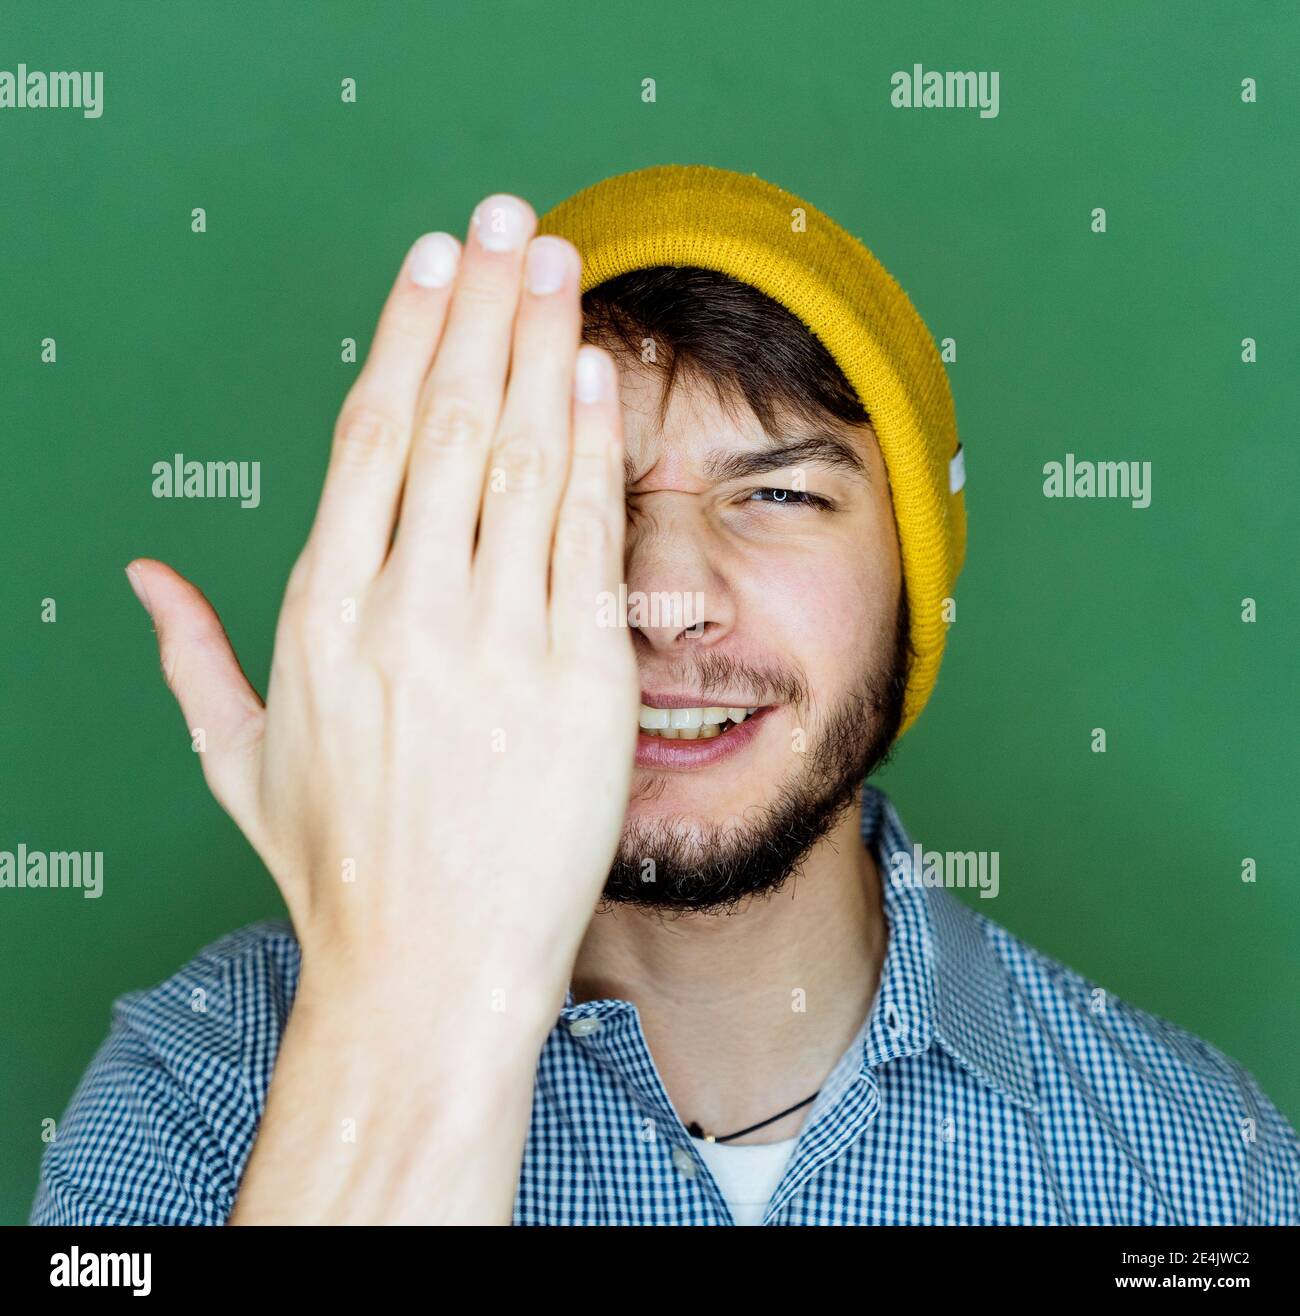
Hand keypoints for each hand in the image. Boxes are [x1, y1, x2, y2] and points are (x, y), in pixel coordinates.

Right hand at [127, 194, 637, 1029]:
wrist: (430, 969)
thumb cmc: (343, 868)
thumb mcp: (239, 759)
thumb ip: (188, 656)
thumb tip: (140, 575)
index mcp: (321, 614)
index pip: (367, 435)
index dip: (407, 336)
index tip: (433, 265)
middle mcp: (404, 610)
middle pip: (447, 420)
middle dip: (481, 307)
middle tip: (507, 220)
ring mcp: (494, 641)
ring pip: (520, 456)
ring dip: (542, 346)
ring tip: (558, 265)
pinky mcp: (576, 678)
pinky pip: (585, 534)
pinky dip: (593, 444)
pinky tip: (598, 374)